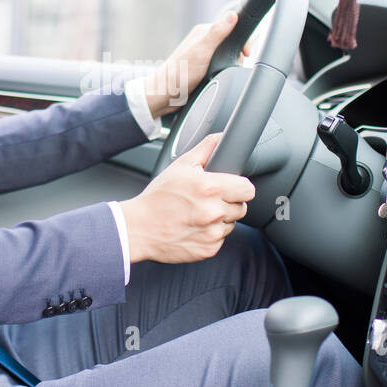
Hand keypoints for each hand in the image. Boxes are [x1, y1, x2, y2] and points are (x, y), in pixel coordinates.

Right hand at [118, 132, 255, 264]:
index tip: (231, 188)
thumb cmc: (157, 197)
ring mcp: (212, 233)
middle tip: (209, 200)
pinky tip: (195, 227)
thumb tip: (221, 137)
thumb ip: (206, 148)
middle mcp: (214, 211)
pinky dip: (211, 234)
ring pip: (232, 223)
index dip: (240, 187)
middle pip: (242, 207)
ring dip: (221, 219)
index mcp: (210, 188)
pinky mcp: (209, 249)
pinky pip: (220, 239)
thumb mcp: (180, 166)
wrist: (139, 228)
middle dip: (229, 202)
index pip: (248, 189)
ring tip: (199, 214)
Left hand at [142, 7, 247, 118]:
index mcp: (203, 32)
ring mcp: (203, 55)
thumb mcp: (202, 51)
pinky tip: (217, 78)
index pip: (231, 28)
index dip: (241, 41)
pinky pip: (220, 67)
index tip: (246, 54)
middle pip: (231, 43)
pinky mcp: (202, 67)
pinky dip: (223, 73)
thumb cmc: (180, 74)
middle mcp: (203, 41)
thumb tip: (233, 15)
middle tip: (230, 67)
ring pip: (226, 56)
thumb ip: (217, 33)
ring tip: (221, 74)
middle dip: (236, 56)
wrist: (166, 95)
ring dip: (229, 66)